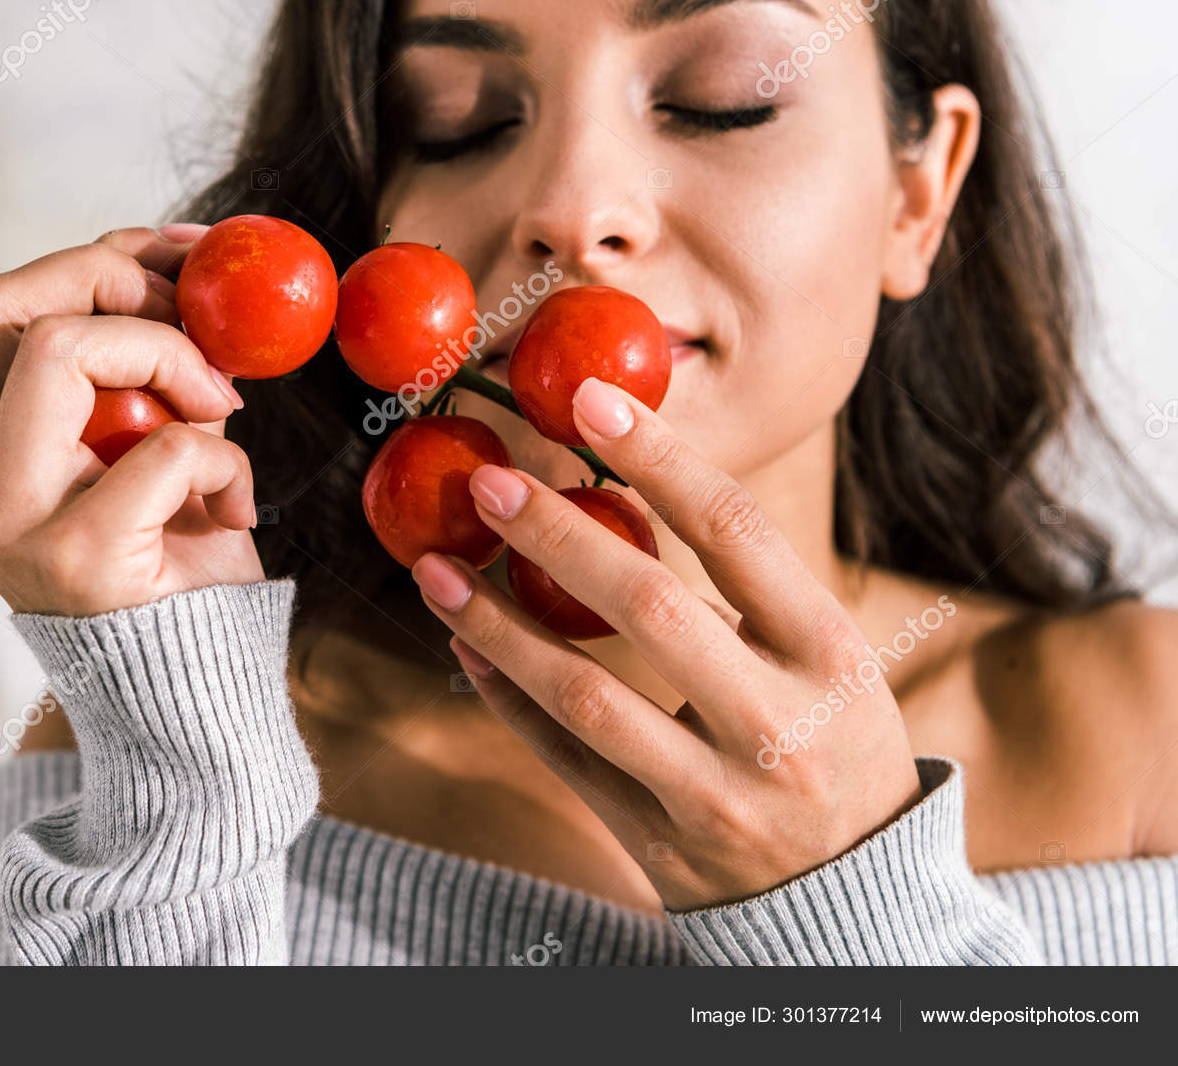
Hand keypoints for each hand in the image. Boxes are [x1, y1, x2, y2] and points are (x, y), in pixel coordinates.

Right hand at [0, 225, 262, 616]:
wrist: (194, 701)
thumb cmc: (178, 575)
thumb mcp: (150, 459)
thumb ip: (139, 382)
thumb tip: (183, 268)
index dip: (88, 262)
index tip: (179, 257)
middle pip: (5, 309)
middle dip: (115, 282)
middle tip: (199, 324)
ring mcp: (14, 526)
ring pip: (58, 351)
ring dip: (170, 358)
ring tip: (222, 412)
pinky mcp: (79, 560)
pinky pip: (162, 445)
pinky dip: (223, 456)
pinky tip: (236, 504)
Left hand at [412, 376, 921, 910]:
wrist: (857, 895)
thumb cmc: (834, 742)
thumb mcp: (829, 660)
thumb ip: (747, 588)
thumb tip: (623, 486)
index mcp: (831, 654)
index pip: (736, 531)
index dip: (658, 456)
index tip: (590, 401)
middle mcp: (776, 724)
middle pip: (649, 606)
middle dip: (557, 535)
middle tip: (487, 485)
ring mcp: (714, 792)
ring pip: (585, 694)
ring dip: (499, 625)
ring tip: (438, 572)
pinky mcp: (658, 841)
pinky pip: (564, 758)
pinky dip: (506, 696)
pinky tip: (465, 644)